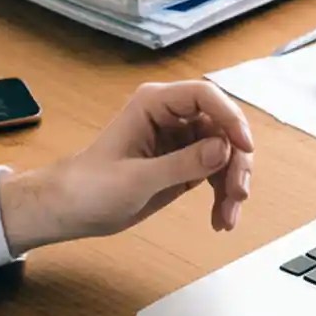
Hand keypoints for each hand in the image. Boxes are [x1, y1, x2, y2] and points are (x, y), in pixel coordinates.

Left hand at [0, 81, 254, 253]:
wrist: (72, 209)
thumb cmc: (90, 188)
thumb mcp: (137, 179)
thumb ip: (182, 163)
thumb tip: (223, 149)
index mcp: (154, 104)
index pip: (204, 97)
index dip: (230, 118)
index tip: (244, 147)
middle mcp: (171, 117)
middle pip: (223, 127)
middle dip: (236, 161)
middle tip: (237, 194)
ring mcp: (180, 140)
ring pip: (225, 152)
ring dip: (232, 183)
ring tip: (227, 216)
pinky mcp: (183, 163)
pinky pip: (216, 172)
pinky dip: (222, 195)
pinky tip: (221, 218)